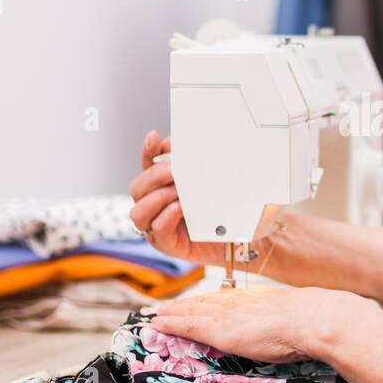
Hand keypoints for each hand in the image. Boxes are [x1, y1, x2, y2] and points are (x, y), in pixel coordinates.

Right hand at [128, 130, 229, 266]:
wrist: (245, 238)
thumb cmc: (226, 210)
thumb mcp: (211, 182)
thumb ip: (192, 165)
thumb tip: (174, 144)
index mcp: (163, 188)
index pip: (148, 167)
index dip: (148, 152)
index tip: (154, 137)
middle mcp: (155, 208)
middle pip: (137, 188)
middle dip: (153, 176)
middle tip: (174, 171)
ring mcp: (159, 228)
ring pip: (139, 212)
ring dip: (157, 198)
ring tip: (178, 192)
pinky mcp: (169, 245)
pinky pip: (157, 229)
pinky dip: (166, 216)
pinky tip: (180, 207)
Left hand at [148, 285, 361, 363]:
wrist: (312, 319)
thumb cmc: (310, 321)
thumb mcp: (290, 316)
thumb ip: (278, 319)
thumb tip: (283, 328)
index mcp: (254, 298)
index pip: (221, 298)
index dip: (203, 302)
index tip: (191, 304)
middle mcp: (236, 301)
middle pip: (201, 302)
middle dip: (180, 306)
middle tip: (161, 308)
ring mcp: (227, 314)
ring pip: (190, 312)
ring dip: (170, 313)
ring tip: (154, 315)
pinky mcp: (219, 329)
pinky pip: (188, 325)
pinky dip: (171, 324)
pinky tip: (158, 324)